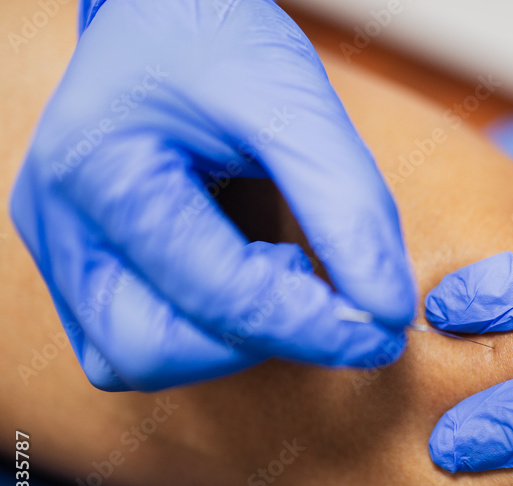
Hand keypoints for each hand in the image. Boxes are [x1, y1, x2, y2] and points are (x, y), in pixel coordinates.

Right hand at [10, 0, 414, 390]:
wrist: (158, 12)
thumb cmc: (214, 36)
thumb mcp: (291, 99)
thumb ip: (346, 204)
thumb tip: (388, 308)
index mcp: (101, 171)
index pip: (220, 295)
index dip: (313, 326)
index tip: (381, 330)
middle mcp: (59, 222)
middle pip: (157, 348)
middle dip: (257, 337)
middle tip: (316, 284)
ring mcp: (61, 248)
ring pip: (137, 359)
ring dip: (226, 341)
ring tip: (275, 272)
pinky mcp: (79, 263)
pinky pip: (129, 342)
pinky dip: (197, 333)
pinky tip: (237, 284)